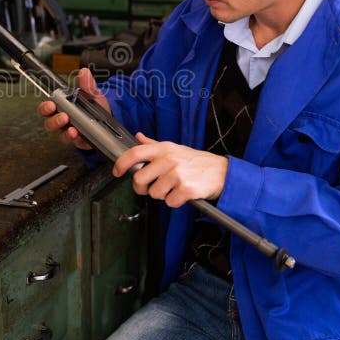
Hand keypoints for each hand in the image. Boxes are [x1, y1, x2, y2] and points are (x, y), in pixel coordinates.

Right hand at [37, 67, 110, 149]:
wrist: (109, 121)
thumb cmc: (96, 107)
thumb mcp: (93, 94)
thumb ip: (88, 85)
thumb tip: (84, 72)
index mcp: (63, 106)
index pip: (48, 107)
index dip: (46, 107)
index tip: (51, 105)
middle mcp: (63, 119)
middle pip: (49, 122)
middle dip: (54, 120)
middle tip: (63, 117)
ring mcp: (69, 131)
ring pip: (60, 133)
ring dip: (65, 131)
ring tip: (72, 129)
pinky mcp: (77, 140)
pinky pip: (72, 141)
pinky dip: (74, 138)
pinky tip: (78, 134)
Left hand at [112, 133, 228, 207]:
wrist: (222, 172)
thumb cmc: (196, 162)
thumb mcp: (175, 149)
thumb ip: (154, 145)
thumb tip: (138, 137)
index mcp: (164, 149)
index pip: (135, 153)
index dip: (122, 163)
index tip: (117, 172)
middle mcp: (169, 159)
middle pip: (140, 179)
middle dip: (143, 188)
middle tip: (153, 187)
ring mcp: (177, 174)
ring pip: (154, 194)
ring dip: (163, 195)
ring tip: (175, 187)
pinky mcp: (186, 189)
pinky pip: (170, 202)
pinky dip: (175, 201)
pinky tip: (183, 194)